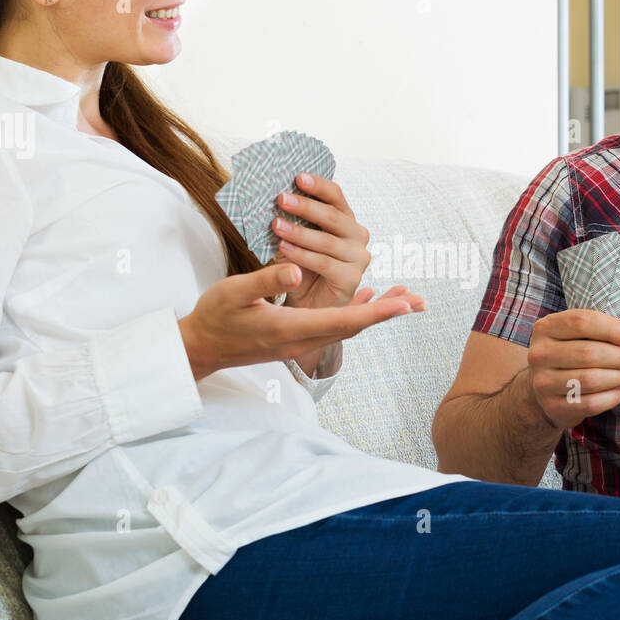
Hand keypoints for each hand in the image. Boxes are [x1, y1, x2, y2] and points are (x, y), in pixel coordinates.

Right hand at [179, 261, 423, 378]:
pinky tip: (367, 300)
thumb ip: (267, 281)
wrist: (201, 347)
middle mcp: (301, 340)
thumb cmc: (214, 316)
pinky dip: (355, 314)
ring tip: (403, 299)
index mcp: (291, 329)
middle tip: (419, 301)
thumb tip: (298, 273)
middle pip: (354, 328)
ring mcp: (299, 343)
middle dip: (387, 314)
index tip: (404, 305)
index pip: (343, 322)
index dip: (376, 313)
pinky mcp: (296, 340)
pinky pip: (334, 327)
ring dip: (375, 314)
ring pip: (347, 328)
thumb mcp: (234, 292)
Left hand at [271, 173, 412, 312]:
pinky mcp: (352, 279)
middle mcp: (357, 236)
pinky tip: (283, 248)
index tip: (298, 177)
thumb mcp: (295, 238)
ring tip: (276, 225)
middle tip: (281, 198)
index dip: (319, 186)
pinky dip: (302, 255)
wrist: (306, 304)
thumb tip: (275, 197)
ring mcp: (358, 258)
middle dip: (306, 206)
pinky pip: (325, 263)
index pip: (336, 197)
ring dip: (300, 232)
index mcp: (346, 220)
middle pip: (334, 217)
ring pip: (328, 241)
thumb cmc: (300, 267)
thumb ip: (293, 219)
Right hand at [526, 309, 619, 429]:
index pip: (581, 322)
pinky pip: (591, 403)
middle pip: (587, 353)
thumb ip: (599, 330)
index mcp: (545, 328)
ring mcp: (543, 383)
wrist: (544, 389)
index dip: (612, 328)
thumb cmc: (569, 354)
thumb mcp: (575, 335)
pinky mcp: (553, 407)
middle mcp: (539, 354)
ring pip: (590, 379)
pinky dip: (612, 396)